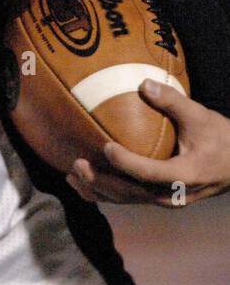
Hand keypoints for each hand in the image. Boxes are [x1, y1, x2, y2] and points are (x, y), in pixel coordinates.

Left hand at [66, 78, 229, 206]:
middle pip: (132, 193)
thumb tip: (144, 83)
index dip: (127, 162)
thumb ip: (173, 102)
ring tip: (71, 175)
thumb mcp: (202, 118)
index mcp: (186, 175)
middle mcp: (174, 194)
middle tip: (77, 164)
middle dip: (101, 181)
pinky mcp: (158, 198)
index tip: (106, 146)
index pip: (151, 173)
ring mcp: (165, 200)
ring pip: (127, 200)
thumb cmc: (221, 139)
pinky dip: (104, 194)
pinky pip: (128, 200)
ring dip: (97, 190)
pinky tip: (82, 184)